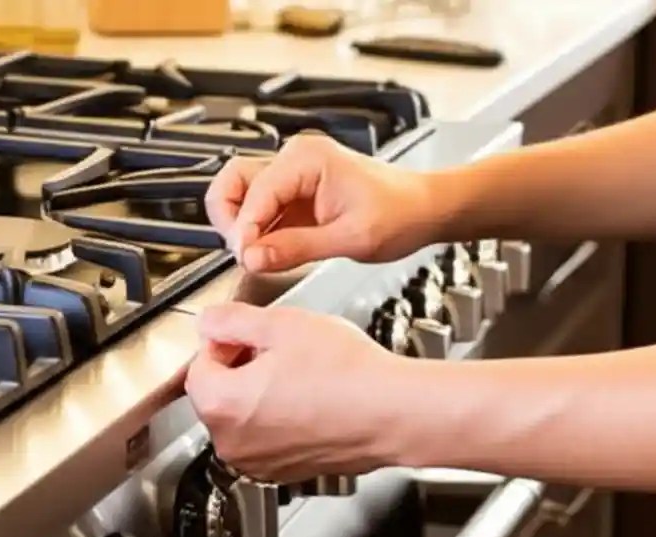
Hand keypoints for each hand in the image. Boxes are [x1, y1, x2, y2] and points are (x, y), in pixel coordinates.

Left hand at [184, 302, 412, 482]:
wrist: (394, 413)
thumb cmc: (347, 375)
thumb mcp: (280, 324)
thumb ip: (231, 320)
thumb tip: (209, 322)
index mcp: (221, 405)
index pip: (199, 365)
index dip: (224, 342)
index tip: (247, 333)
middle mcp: (232, 442)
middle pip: (218, 394)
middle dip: (240, 368)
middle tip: (279, 349)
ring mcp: (258, 463)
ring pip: (243, 417)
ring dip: (260, 393)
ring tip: (300, 373)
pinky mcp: (284, 472)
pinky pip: (268, 438)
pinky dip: (280, 419)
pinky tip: (310, 398)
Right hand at [204, 133, 443, 272]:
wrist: (424, 209)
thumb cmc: (400, 213)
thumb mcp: (350, 238)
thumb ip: (296, 248)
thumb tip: (253, 257)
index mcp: (307, 159)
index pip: (254, 193)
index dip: (245, 230)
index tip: (246, 258)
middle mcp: (293, 160)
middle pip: (232, 182)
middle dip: (231, 221)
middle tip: (244, 253)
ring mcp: (290, 176)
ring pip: (239, 195)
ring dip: (240, 227)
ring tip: (256, 254)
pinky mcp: (292, 196)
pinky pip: (258, 211)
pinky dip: (256, 233)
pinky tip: (270, 252)